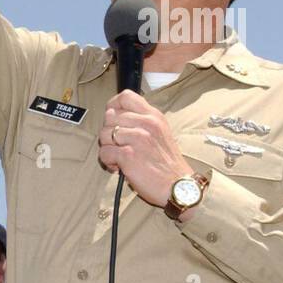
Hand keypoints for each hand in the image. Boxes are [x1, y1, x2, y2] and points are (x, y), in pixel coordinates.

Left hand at [98, 90, 192, 207]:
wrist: (178, 185)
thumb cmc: (167, 162)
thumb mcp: (160, 132)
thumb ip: (140, 120)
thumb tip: (112, 114)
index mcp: (153, 116)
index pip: (125, 97)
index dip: (113, 106)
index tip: (113, 119)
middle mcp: (146, 123)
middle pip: (109, 117)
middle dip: (109, 133)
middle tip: (120, 146)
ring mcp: (137, 138)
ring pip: (103, 134)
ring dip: (108, 148)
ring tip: (120, 157)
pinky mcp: (128, 155)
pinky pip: (104, 153)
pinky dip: (108, 162)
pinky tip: (119, 167)